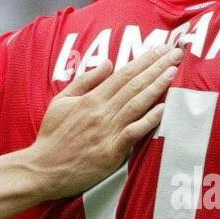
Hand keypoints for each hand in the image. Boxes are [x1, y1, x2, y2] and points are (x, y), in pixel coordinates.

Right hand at [28, 44, 182, 199]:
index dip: (144, 60)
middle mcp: (101, 111)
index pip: (123, 74)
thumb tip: (108, 63)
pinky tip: (163, 109)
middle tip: (176, 53)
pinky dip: (148, 120)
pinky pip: (133, 132)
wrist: (43, 169)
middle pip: (134, 84)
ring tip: (173, 72)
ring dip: (157, 86)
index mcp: (91, 98)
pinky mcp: (110, 152)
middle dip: (157, 67)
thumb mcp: (61, 101)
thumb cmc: (52, 136)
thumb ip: (85, 81)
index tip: (161, 49)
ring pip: (136, 103)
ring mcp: (107, 131)